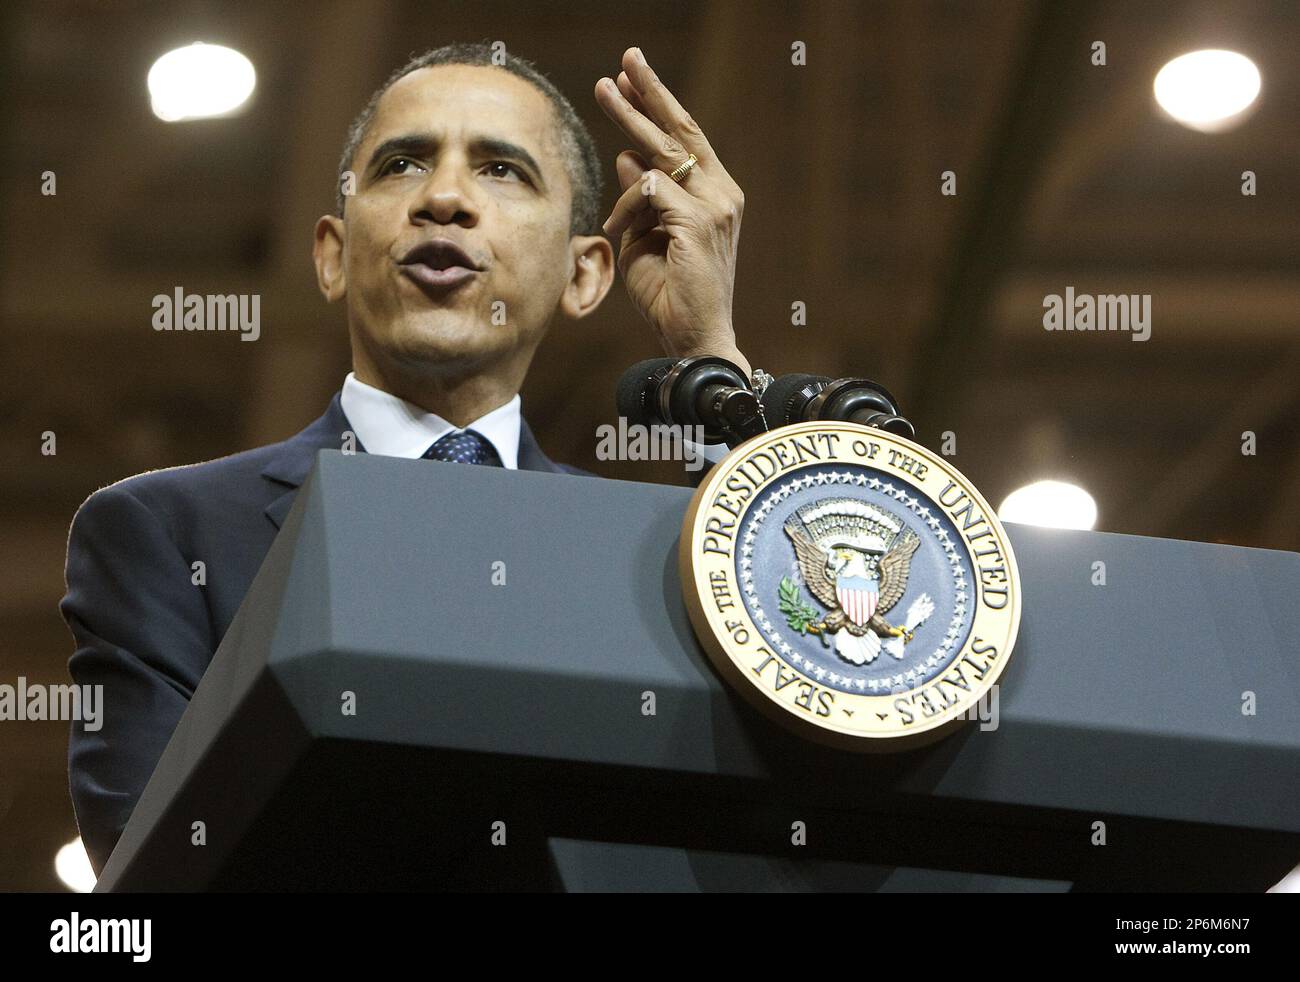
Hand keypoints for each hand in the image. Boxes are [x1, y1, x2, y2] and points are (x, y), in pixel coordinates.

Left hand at [594, 47, 750, 376]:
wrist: (695, 337)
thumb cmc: (670, 295)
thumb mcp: (645, 239)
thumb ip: (640, 201)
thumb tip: (626, 158)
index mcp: (715, 197)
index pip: (687, 142)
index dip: (659, 107)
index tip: (632, 78)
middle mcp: (722, 195)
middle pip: (682, 131)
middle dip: (650, 92)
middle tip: (626, 59)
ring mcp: (715, 206)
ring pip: (662, 152)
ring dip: (629, 118)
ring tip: (603, 89)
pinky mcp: (698, 222)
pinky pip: (647, 190)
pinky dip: (625, 204)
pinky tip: (613, 227)